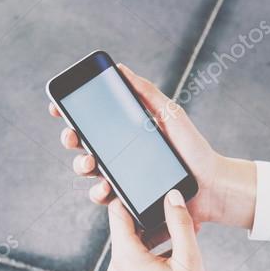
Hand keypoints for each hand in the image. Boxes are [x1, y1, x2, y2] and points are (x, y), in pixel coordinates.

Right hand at [49, 64, 256, 235]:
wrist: (212, 184)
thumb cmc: (193, 148)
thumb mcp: (170, 115)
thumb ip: (146, 93)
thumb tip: (121, 69)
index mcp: (125, 133)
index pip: (91, 122)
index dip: (70, 115)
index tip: (58, 107)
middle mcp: (119, 155)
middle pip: (82, 147)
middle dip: (70, 140)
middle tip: (73, 136)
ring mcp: (121, 178)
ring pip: (88, 173)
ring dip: (81, 166)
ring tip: (91, 162)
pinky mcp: (128, 201)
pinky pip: (105, 199)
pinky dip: (100, 193)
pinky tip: (106, 187)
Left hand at [106, 191, 217, 270]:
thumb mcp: (190, 260)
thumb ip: (180, 223)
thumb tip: (172, 196)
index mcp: (125, 259)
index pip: (118, 213)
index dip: (130, 194)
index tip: (146, 183)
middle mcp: (117, 270)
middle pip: (127, 229)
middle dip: (151, 217)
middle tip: (174, 207)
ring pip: (134, 246)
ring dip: (156, 236)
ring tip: (183, 232)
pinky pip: (137, 263)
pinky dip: (154, 253)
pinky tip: (178, 254)